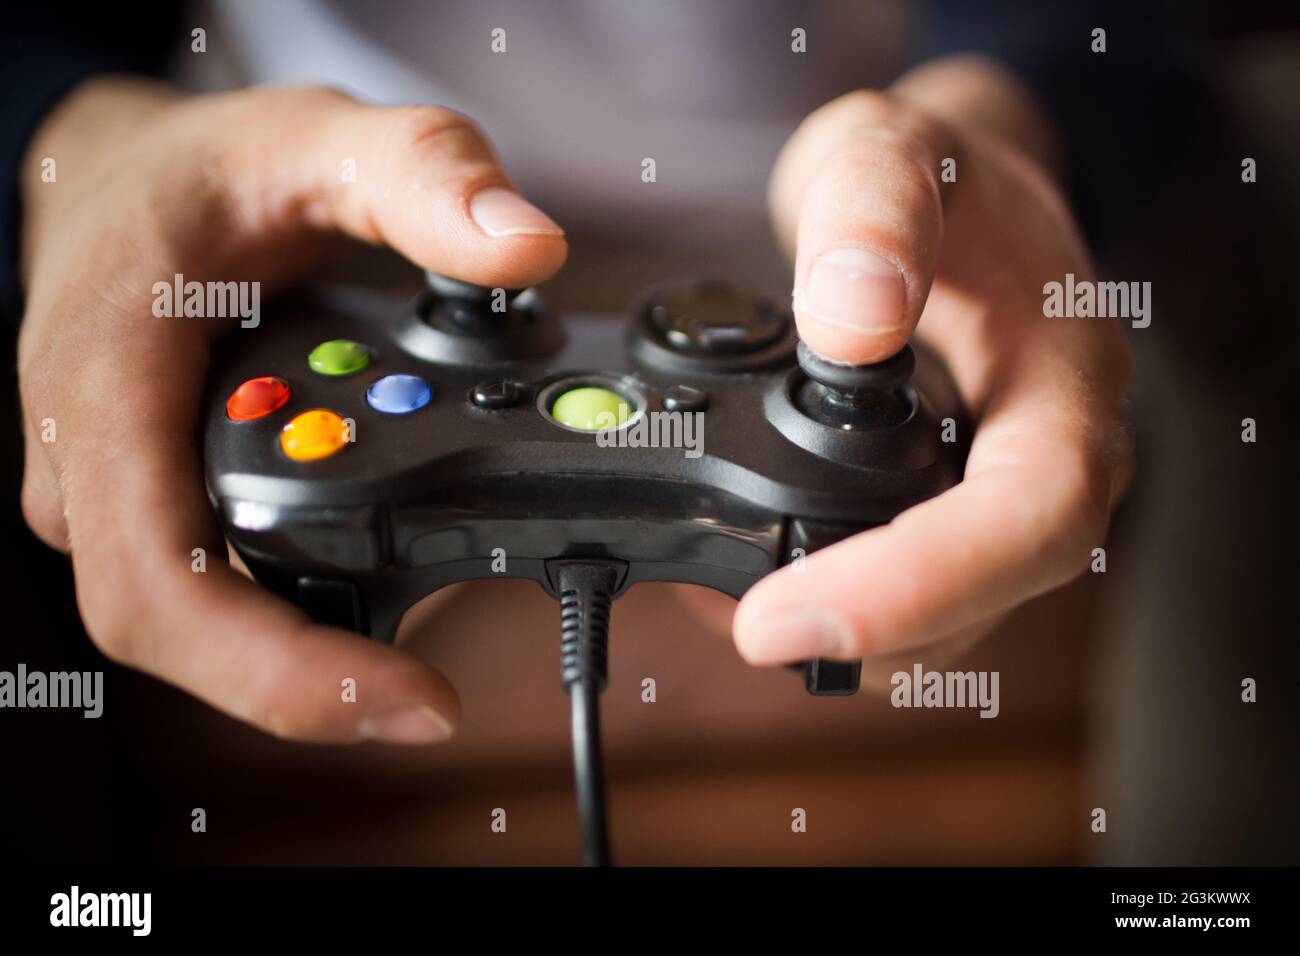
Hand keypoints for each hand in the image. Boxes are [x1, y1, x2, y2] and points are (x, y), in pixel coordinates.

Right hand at [18, 79, 565, 740]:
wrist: (120, 179)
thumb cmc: (199, 168)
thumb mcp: (313, 139)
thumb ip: (422, 176)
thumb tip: (525, 247)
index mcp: (108, 385)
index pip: (162, 587)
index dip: (278, 673)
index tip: (404, 701)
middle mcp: (94, 464)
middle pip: (189, 636)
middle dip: (313, 677)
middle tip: (433, 696)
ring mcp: (117, 497)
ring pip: (204, 622)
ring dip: (311, 644)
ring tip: (422, 643)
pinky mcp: (151, 507)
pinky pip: (216, 587)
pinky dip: (297, 606)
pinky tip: (377, 589)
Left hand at [733, 58, 1133, 687]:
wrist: (957, 196)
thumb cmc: (941, 178)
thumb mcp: (892, 150)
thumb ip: (875, 212)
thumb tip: (852, 321)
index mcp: (1067, 376)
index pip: (1030, 517)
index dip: (919, 586)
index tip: (788, 617)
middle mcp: (1051, 458)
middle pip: (990, 600)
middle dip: (870, 634)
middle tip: (746, 628)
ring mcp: (1003, 498)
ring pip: (950, 622)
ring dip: (850, 638)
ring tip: (733, 603)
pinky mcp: (956, 516)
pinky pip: (916, 601)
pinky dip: (840, 609)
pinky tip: (759, 581)